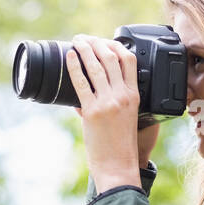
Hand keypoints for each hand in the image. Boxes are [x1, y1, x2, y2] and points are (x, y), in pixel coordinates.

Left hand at [67, 34, 143, 193]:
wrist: (118, 166)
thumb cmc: (121, 147)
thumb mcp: (125, 119)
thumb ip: (113, 103)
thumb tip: (85, 95)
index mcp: (134, 96)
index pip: (129, 61)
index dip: (116, 45)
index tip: (104, 40)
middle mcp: (122, 96)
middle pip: (111, 58)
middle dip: (97, 43)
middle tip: (85, 38)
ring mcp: (108, 103)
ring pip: (96, 66)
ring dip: (84, 49)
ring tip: (76, 41)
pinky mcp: (92, 111)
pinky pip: (81, 83)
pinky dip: (74, 66)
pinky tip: (69, 57)